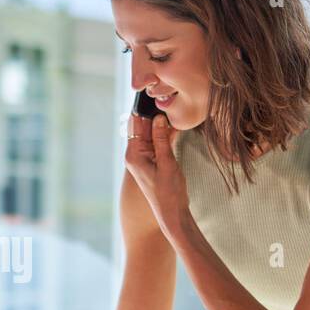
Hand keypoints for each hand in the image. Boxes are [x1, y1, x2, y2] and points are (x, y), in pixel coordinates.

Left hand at [124, 112, 189, 234]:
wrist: (173, 213)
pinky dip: (165, 134)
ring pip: (152, 133)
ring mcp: (144, 157)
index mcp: (133, 154)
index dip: (144, 109)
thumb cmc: (169, 192)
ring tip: (174, 111)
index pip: (135, 124)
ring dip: (162, 124)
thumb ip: (161, 139)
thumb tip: (158, 118)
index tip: (154, 95)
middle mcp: (135, 154)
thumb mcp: (167, 163)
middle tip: (168, 100)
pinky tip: (176, 126)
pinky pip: (158, 142)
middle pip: (143, 127)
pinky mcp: (154, 160)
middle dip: (154, 115)